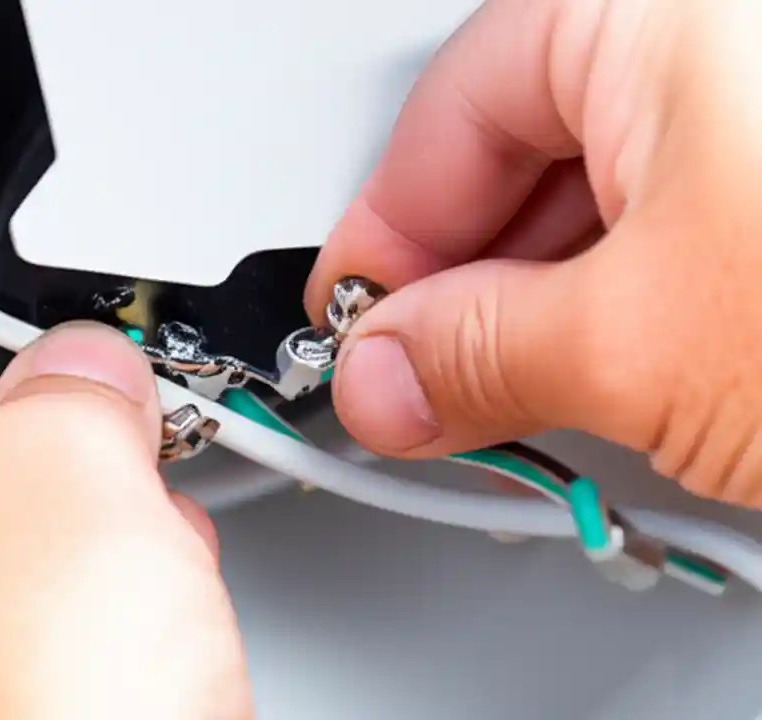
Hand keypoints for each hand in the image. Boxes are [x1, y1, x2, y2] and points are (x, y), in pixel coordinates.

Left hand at [0, 323, 250, 718]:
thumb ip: (71, 389)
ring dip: (39, 575)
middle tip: (91, 487)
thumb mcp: (69, 465)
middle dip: (19, 489)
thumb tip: (84, 372)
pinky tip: (115, 660)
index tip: (27, 409)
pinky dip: (31, 660)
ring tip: (129, 575)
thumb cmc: (16, 698)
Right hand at [307, 0, 761, 504]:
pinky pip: (682, 213)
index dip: (382, 237)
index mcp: (669, 10)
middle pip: (522, 149)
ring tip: (526, 395)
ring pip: (602, 191)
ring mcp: (760, 108)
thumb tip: (385, 376)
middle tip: (428, 380)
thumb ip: (481, 353)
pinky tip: (621, 372)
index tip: (354, 325)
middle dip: (468, 286)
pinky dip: (634, 298)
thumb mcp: (647, 343)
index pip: (453, 107)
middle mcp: (722, 38)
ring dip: (548, 306)